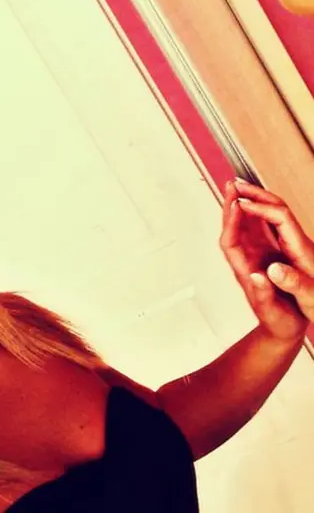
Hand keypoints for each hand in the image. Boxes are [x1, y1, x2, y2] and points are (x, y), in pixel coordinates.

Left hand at [220, 179, 312, 341]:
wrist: (281, 329)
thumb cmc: (277, 321)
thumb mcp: (271, 310)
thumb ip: (262, 294)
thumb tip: (255, 276)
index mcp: (245, 271)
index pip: (231, 243)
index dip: (231, 224)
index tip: (235, 206)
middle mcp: (246, 260)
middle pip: (232, 229)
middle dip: (230, 206)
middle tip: (232, 185)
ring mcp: (254, 256)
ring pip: (243, 227)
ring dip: (240, 206)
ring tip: (241, 185)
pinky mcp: (264, 255)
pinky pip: (257, 231)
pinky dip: (256, 215)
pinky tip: (258, 202)